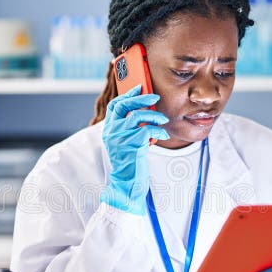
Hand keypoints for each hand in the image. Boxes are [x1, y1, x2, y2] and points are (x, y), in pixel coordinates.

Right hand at [99, 84, 168, 214]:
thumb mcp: (126, 142)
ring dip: (153, 115)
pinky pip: (147, 130)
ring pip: (137, 116)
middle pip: (124, 106)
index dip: (127, 95)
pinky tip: (162, 134)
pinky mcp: (131, 146)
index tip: (139, 87)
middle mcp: (112, 132)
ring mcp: (120, 139)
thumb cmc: (130, 163)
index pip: (114, 106)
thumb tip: (144, 109)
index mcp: (109, 130)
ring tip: (161, 119)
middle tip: (154, 96)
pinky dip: (158, 130)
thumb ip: (129, 127)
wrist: (127, 184)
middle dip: (141, 98)